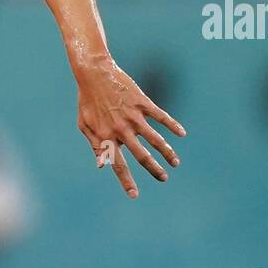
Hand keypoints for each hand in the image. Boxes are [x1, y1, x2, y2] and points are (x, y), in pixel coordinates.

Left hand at [76, 56, 184, 198]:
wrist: (95, 73)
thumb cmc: (87, 101)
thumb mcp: (85, 125)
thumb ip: (95, 145)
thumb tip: (102, 166)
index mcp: (106, 137)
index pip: (117, 164)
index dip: (126, 181)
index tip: (134, 195)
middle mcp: (121, 129)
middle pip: (141, 155)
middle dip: (153, 169)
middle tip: (163, 179)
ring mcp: (133, 116)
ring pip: (154, 138)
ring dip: (167, 152)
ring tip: (175, 163)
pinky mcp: (142, 102)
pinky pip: (161, 116)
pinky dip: (172, 125)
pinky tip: (182, 133)